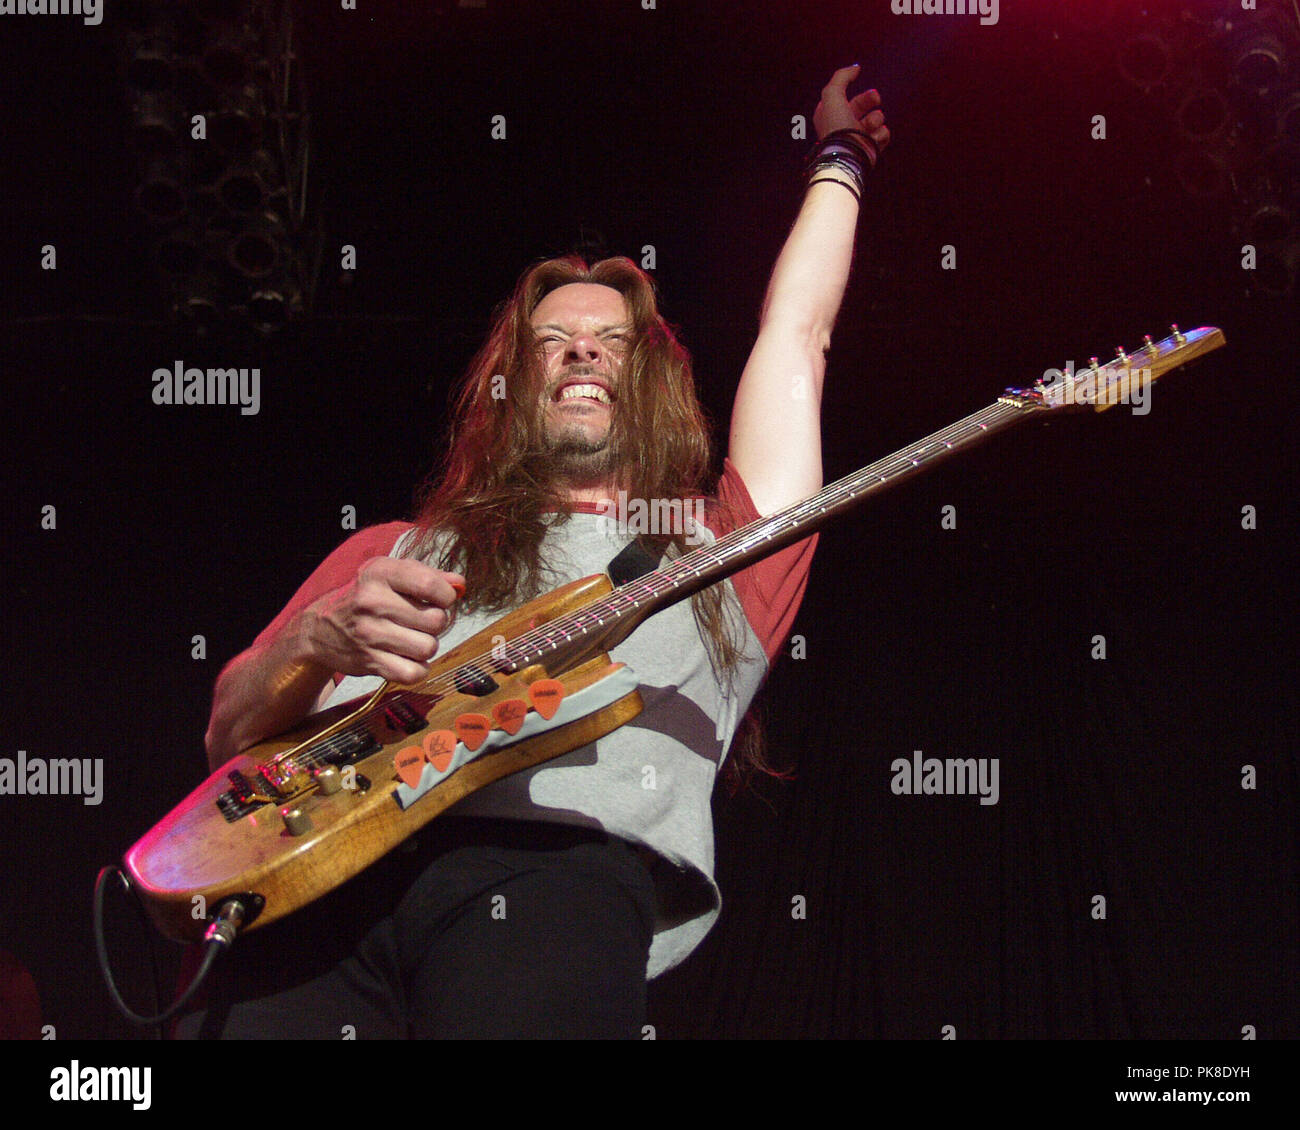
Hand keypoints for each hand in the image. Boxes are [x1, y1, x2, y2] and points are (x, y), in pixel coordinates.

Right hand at [304, 557, 464, 684]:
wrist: (320, 628)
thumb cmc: (365, 596)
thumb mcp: (389, 574)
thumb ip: (427, 575)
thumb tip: (460, 584)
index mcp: (379, 573)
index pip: (430, 585)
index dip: (446, 596)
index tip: (439, 599)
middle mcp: (372, 602)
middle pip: (436, 620)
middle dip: (435, 623)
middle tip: (419, 621)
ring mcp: (369, 634)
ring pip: (428, 648)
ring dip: (426, 646)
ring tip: (411, 638)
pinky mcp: (369, 662)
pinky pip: (414, 673)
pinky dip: (417, 669)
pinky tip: (406, 658)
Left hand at [814, 64, 889, 164]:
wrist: (847, 154)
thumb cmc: (836, 125)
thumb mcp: (832, 94)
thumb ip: (842, 76)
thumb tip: (856, 68)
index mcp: (832, 114)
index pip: (847, 97)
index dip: (855, 90)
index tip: (865, 90)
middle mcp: (844, 124)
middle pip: (864, 104)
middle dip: (871, 99)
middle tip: (875, 100)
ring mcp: (859, 136)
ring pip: (877, 118)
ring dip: (876, 119)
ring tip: (870, 126)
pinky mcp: (872, 147)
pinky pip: (884, 134)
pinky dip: (880, 134)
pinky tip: (874, 138)